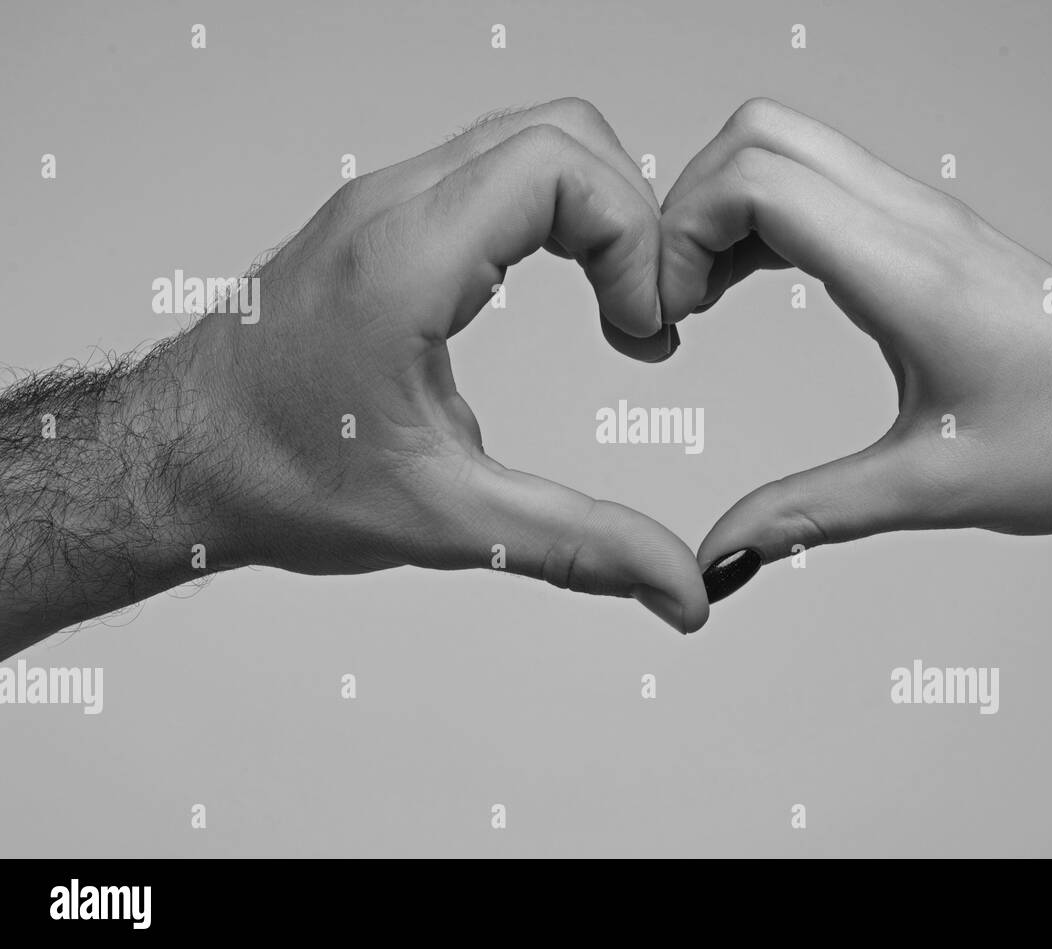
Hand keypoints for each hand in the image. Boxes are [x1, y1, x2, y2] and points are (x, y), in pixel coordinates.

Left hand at [181, 99, 708, 631]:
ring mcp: (382, 204)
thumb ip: (578, 547)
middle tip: (642, 317)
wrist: (176, 460)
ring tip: (613, 308)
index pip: (559, 167)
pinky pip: (494, 169)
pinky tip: (560, 291)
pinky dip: (555, 213)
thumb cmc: (277, 476)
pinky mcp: (382, 218)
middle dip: (631, 220)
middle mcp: (391, 209)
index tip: (641, 329)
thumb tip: (679, 585)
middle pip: (561, 133)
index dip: (632, 239)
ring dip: (596, 211)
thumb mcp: (447, 522)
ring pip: (530, 139)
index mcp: (404, 263)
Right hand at [657, 99, 1051, 596]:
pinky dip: (763, 219)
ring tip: (701, 299)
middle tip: (674, 300)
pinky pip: (822, 183)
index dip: (680, 235)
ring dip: (723, 209)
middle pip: (759, 137)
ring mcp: (923, 217)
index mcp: (907, 271)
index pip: (755, 181)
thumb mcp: (927, 489)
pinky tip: (752, 286)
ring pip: (788, 148)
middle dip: (686, 207)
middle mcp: (913, 222)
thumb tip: (721, 554)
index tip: (670, 317)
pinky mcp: (929, 232)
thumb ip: (806, 517)